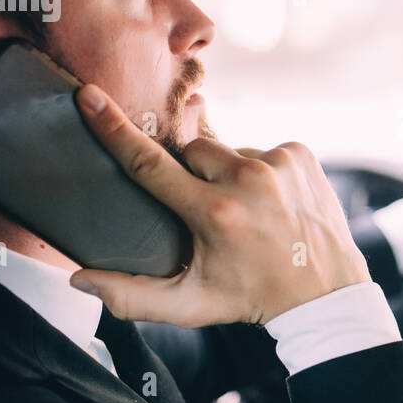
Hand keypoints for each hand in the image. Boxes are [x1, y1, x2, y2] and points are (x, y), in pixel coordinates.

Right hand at [67, 84, 370, 326]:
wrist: (324, 293)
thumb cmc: (250, 298)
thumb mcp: (190, 306)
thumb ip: (130, 296)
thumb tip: (79, 279)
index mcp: (215, 215)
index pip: (150, 165)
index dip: (114, 129)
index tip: (91, 96)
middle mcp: (248, 182)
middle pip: (191, 152)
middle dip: (191, 174)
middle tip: (211, 213)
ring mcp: (278, 164)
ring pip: (227, 150)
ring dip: (228, 174)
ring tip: (248, 212)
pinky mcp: (300, 153)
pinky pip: (261, 149)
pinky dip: (259, 172)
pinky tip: (272, 202)